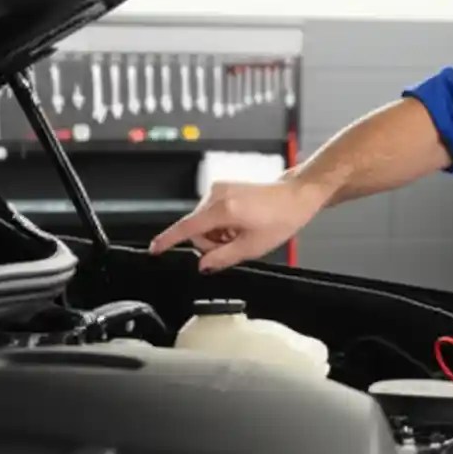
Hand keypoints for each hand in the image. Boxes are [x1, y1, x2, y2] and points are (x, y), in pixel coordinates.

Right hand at [148, 179, 328, 271]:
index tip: (154, 250)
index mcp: (223, 209)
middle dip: (211, 243)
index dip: (168, 241)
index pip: (186, 228)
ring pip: (204, 222)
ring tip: (243, 233)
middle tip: (235, 245)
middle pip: (196, 229)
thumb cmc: (282, 217)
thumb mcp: (252, 246)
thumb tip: (203, 264)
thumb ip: (222, 258)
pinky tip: (241, 224)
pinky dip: (223, 224)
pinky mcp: (226, 188)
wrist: (298, 196)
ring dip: (219, 234)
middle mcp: (218, 195)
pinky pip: (213, 213)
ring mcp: (221, 189)